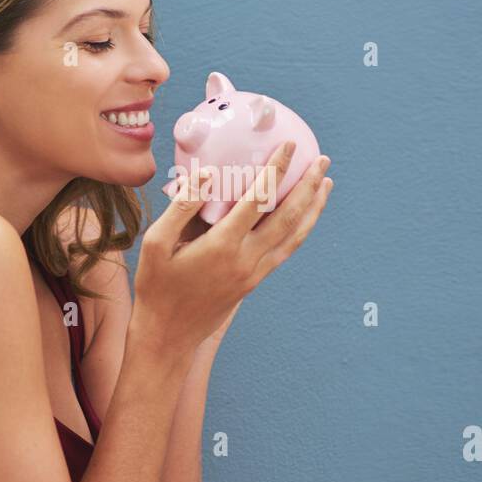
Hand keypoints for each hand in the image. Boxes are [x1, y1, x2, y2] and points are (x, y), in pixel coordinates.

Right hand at [133, 140, 332, 356]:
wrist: (168, 334)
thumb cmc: (157, 286)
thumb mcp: (156, 243)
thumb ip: (182, 206)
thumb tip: (205, 173)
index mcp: (222, 244)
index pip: (258, 198)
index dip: (276, 169)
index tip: (288, 146)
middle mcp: (246, 258)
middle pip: (289, 216)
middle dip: (308, 185)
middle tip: (322, 159)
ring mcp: (254, 272)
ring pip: (295, 236)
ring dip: (313, 208)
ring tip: (326, 184)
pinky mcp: (255, 281)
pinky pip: (286, 250)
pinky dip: (301, 230)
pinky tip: (305, 217)